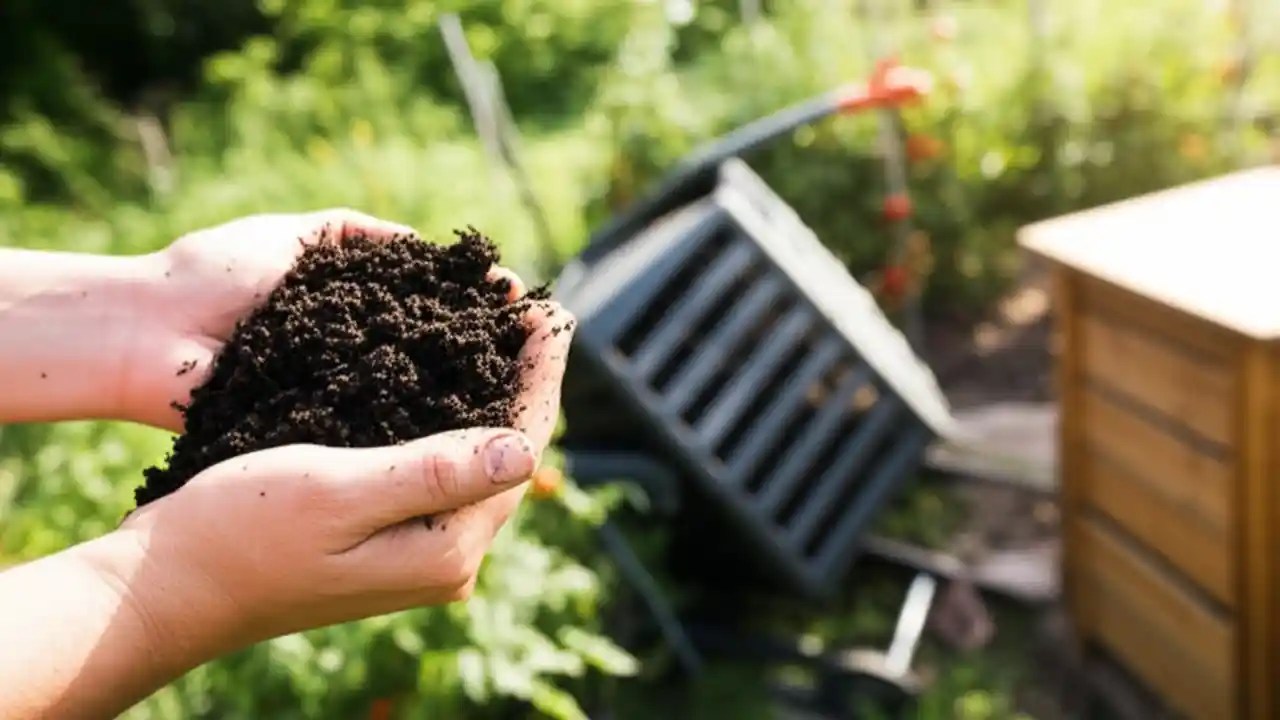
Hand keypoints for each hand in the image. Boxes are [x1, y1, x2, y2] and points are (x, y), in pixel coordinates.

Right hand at [104, 299, 571, 673]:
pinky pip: (448, 467)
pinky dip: (458, 417)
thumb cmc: (240, 532)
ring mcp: (422, 554)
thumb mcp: (338, 490)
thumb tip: (525, 451)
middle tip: (529, 309)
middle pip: (510, 451)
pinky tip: (451, 379)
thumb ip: (433, 472)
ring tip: (500, 330)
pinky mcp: (395, 542)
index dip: (539, 375)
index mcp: (445, 549)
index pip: (520, 446)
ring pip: (482, 457)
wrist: (172, 585)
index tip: (548, 312)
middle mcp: (447, 559)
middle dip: (524, 378)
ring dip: (494, 393)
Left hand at [124, 208, 523, 430]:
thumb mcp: (293, 238)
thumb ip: (356, 235)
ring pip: (420, 403)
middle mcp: (354, 362)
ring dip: (471, 395)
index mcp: (351, 316)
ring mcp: (339, 402)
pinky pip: (381, 436)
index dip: (479, 311)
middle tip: (542, 344)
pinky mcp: (318, 435)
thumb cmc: (208, 276)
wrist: (141, 333)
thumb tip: (426, 247)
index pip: (433, 315)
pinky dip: (425, 431)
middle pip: (437, 362)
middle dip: (490, 354)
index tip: (524, 302)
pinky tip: (470, 427)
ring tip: (523, 383)